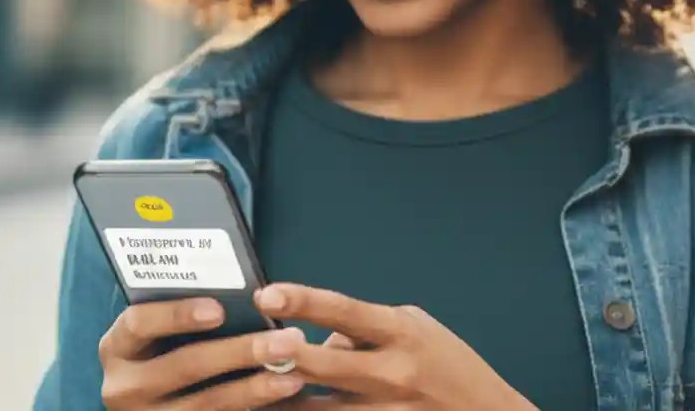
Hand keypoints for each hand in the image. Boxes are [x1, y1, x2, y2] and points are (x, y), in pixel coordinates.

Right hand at [97, 296, 308, 409]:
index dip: (177, 315)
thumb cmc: (162, 350)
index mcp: (117, 348)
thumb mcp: (158, 335)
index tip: (219, 309)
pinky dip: (252, 408)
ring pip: (207, 403)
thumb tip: (244, 294)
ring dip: (256, 387)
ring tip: (294, 373)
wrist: (151, 404)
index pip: (139, 323)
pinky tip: (282, 395)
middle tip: (287, 340)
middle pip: (184, 366)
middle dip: (239, 352)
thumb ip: (184, 313)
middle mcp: (124, 387)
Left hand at [253, 284, 538, 409]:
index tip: (267, 294)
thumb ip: (365, 328)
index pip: (345, 310)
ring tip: (247, 390)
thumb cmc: (448, 366)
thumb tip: (316, 337)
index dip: (303, 301)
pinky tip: (281, 409)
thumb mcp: (415, 328)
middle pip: (322, 366)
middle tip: (250, 345)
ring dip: (280, 399)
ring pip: (317, 409)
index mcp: (400, 333)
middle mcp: (391, 373)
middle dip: (281, 355)